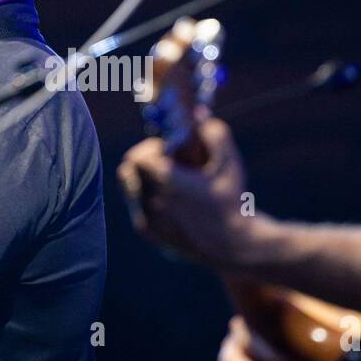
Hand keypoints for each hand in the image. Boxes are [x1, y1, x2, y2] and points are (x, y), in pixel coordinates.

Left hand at [117, 116, 254, 267]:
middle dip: (143, 162)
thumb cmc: (231, 201)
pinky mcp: (148, 233)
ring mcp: (147, 219)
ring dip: (144, 180)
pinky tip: (172, 201)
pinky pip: (137, 207)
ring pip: (130, 189)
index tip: (170, 151)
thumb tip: (198, 114)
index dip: (151, 149)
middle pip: (128, 171)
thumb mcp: (228, 163)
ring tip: (170, 183)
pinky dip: (148, 199)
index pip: (137, 156)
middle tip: (166, 164)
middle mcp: (151, 201)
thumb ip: (214, 134)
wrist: (232, 245)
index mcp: (166, 182)